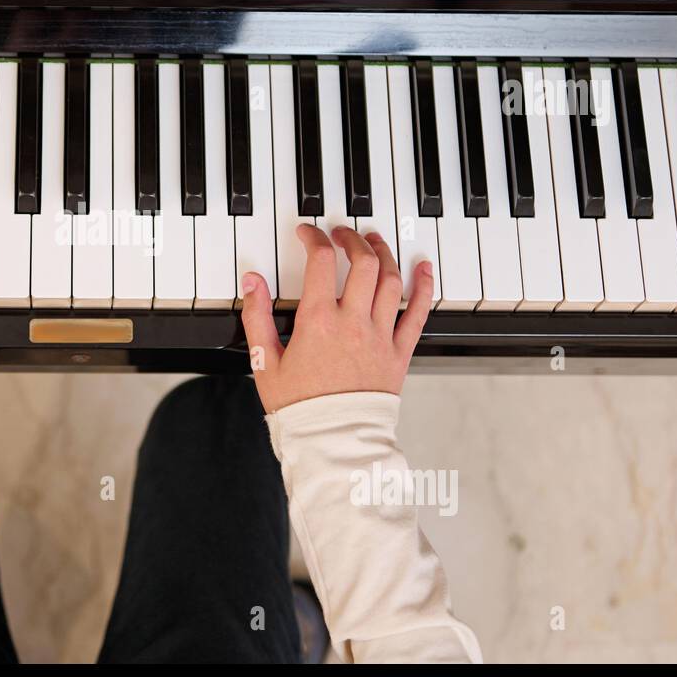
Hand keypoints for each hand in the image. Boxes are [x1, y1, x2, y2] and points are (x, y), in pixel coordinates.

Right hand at [240, 224, 432, 411]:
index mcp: (318, 321)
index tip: (307, 233)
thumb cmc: (299, 408)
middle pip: (362, 262)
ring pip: (390, 279)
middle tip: (341, 233)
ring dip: (383, 253)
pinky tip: (423, 267)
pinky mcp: (399, 352)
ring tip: (373, 241)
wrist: (333, 442)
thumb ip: (257, 317)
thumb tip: (252, 281)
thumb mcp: (266, 362)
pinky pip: (418, 313)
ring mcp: (380, 336)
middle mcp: (353, 321)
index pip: (320, 261)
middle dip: (351, 238)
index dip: (313, 238)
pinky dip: (424, 286)